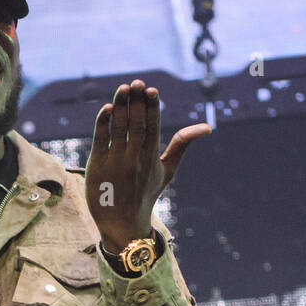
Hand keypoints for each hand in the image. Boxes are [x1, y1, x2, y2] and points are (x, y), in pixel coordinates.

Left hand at [84, 79, 210, 252]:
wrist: (122, 222)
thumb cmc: (146, 193)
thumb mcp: (167, 170)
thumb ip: (182, 145)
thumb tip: (207, 128)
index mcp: (152, 157)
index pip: (152, 127)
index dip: (151, 108)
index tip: (151, 90)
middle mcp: (135, 158)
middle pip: (136, 124)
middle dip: (136, 102)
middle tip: (136, 83)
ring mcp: (116, 162)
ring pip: (118, 128)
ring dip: (120, 106)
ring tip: (123, 88)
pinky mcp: (98, 165)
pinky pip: (101, 139)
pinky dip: (103, 123)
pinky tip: (107, 108)